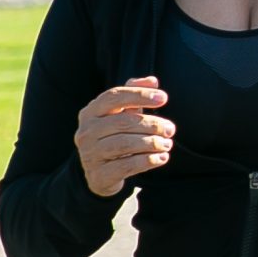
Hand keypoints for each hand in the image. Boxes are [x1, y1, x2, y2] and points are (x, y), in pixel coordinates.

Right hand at [75, 76, 174, 197]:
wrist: (101, 174)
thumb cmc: (115, 136)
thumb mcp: (123, 114)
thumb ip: (135, 95)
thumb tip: (153, 81)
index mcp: (90, 112)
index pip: (114, 96)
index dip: (139, 95)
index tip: (164, 98)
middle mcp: (86, 132)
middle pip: (123, 122)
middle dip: (152, 124)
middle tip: (171, 129)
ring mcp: (89, 155)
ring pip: (124, 144)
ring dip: (151, 143)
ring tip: (168, 144)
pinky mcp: (99, 175)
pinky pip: (126, 166)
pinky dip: (147, 161)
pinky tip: (162, 158)